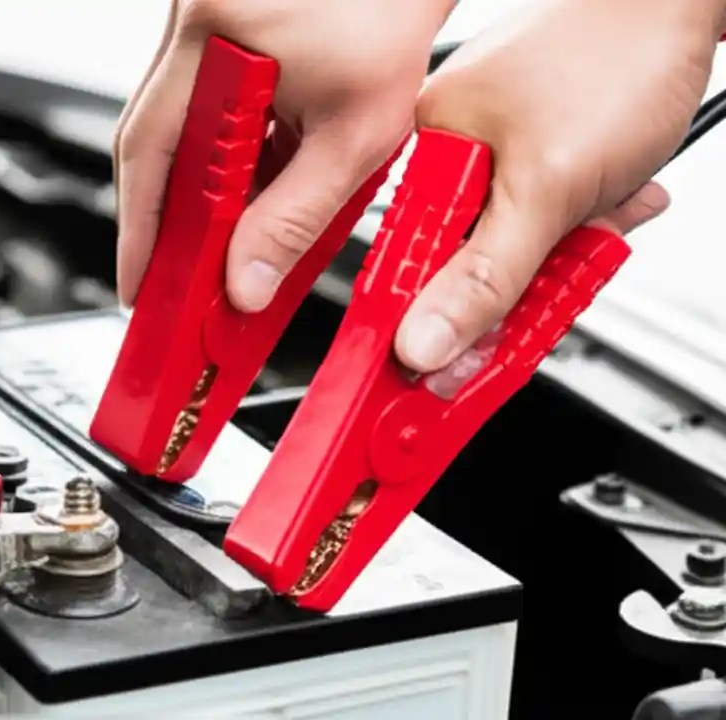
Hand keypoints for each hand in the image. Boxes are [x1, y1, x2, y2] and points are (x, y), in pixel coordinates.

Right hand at [114, 0, 455, 310]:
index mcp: (213, 34)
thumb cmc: (396, 14)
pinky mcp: (215, 24)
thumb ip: (295, 218)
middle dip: (162, 219)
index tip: (141, 284)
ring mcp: (198, 19)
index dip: (139, 229)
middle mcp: (191, 19)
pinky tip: (243, 194)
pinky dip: (216, 156)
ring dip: (193, 190)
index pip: (149, 150)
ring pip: (172, 124)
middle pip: (150, 141)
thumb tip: (246, 282)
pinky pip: (197, 101)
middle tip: (173, 279)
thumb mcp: (355, 135)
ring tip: (217, 245)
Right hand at [395, 0, 724, 373]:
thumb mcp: (546, 191)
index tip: (439, 380)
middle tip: (558, 273)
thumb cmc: (614, 61)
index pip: (408, 266)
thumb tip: (423, 344)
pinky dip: (590, 219)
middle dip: (524, 278)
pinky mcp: (541, 150)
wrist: (680, 2)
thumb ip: (482, 279)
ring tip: (603, 214)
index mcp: (428, 151)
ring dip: (570, 248)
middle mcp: (453, 151)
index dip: (426, 327)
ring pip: (518, 246)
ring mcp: (499, 150)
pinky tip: (615, 199)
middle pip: (466, 265)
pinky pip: (550, 217)